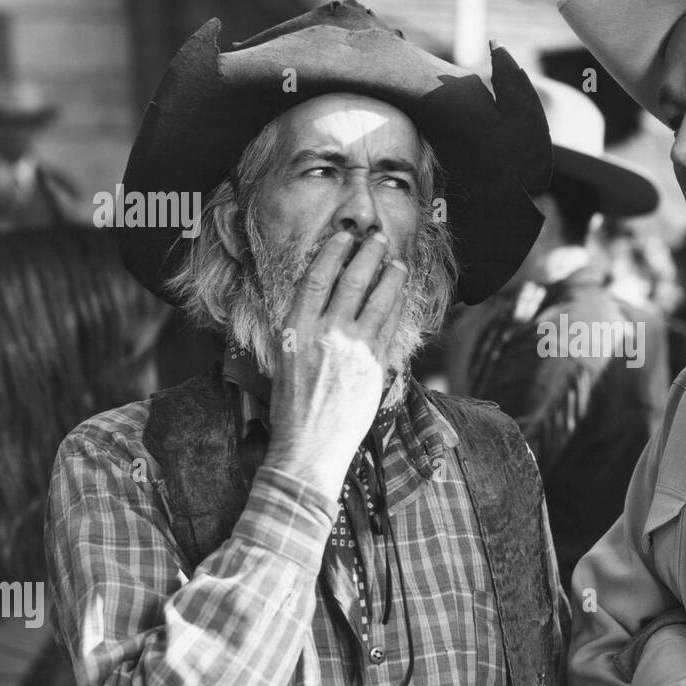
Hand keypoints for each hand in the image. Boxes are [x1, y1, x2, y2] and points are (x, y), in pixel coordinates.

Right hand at [263, 229, 407, 498]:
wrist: (308, 447)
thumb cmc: (293, 408)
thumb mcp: (285, 359)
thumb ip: (302, 329)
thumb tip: (320, 303)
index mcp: (295, 329)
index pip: (316, 278)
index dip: (332, 253)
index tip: (344, 237)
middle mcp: (324, 333)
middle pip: (351, 281)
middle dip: (367, 254)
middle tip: (377, 239)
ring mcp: (352, 348)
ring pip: (377, 299)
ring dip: (389, 275)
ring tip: (396, 262)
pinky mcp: (374, 365)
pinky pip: (390, 326)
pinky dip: (397, 305)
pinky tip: (401, 295)